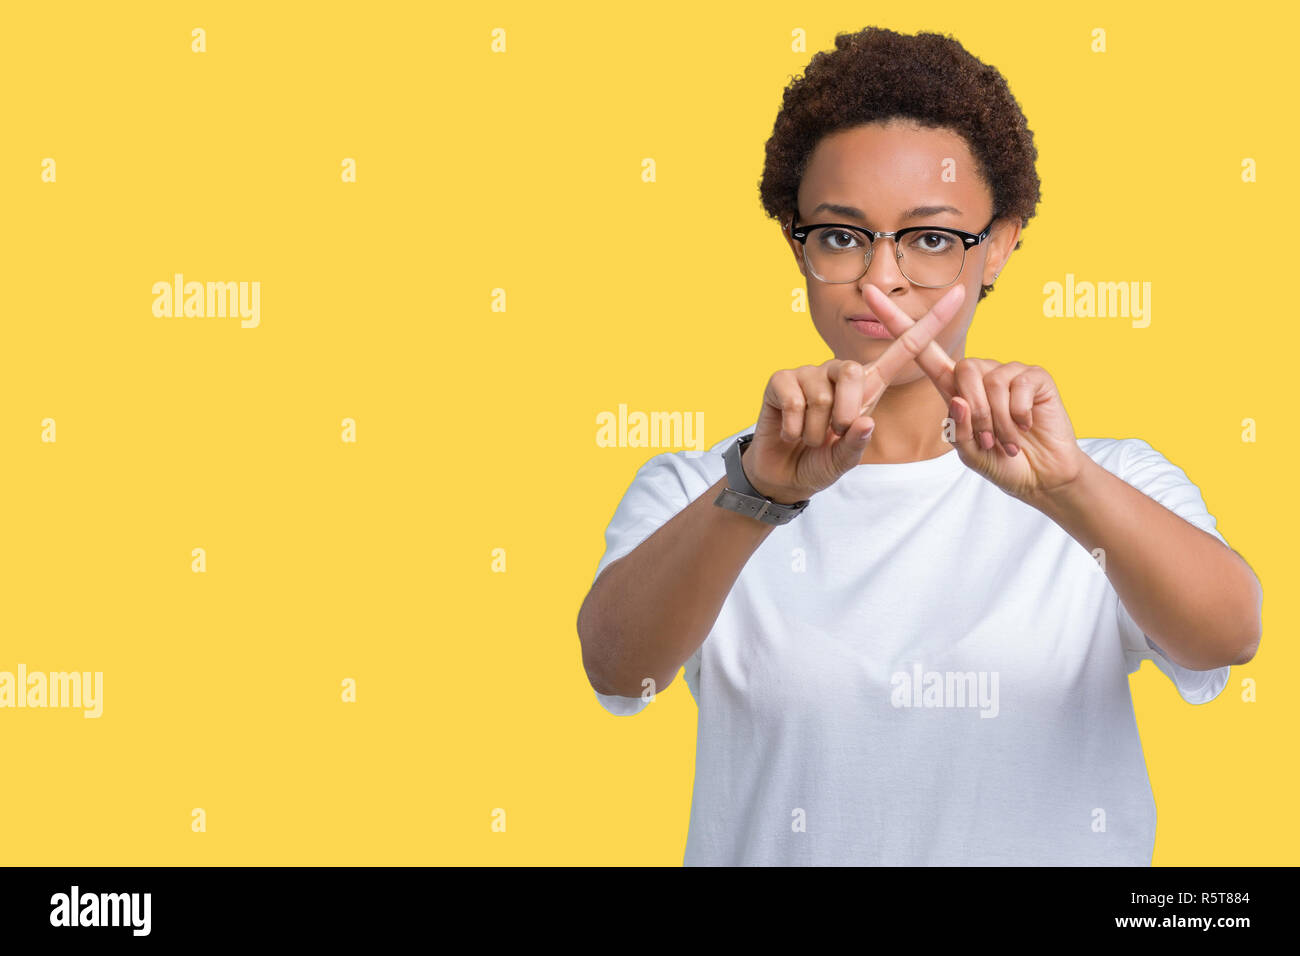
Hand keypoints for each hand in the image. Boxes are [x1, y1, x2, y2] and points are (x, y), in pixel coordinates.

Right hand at [744, 285, 966, 502]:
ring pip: (822, 394)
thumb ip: (856, 445)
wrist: (784, 475)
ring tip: (809, 436)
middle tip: (832, 435)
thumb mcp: (845, 460)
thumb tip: (864, 421)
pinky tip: (791, 433)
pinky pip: (795, 401)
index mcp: (868, 385)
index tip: (959, 295)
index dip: (931, 323)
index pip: (905, 348)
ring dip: (816, 430)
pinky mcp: (781, 379)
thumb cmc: (821, 462)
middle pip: (853, 371)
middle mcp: (840, 371)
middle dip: (843, 415)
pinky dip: (794, 427)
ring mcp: (809, 372)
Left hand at [863, 284, 1088, 502]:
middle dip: (975, 414)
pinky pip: (1017, 386)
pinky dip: (1019, 416)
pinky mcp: (1035, 375)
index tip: (868, 294)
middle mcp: (979, 372)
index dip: (895, 321)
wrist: (1040, 476)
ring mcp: (1008, 370)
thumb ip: (959, 428)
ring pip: (989, 381)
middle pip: (962, 370)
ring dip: (997, 420)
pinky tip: (1027, 426)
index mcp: (953, 386)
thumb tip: (959, 397)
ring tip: (1008, 440)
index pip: (919, 348)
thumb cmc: (1000, 462)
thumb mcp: (968, 450)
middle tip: (989, 441)